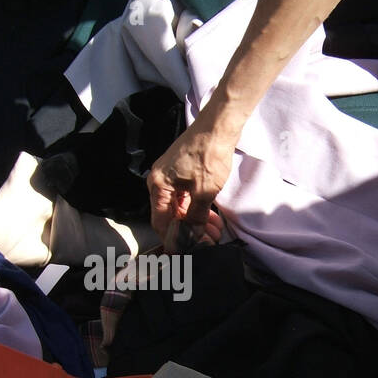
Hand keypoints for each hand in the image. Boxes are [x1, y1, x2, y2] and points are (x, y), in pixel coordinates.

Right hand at [147, 119, 235, 241]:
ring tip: (214, 233)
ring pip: (181, 208)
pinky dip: (198, 209)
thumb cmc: (209, 154)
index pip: (160, 222)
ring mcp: (171, 177)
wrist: (219, 126)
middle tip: (207, 243)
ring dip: (196, 222)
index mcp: (158, 186)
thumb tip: (191, 236)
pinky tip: (212, 220)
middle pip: (171, 216)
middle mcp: (160, 182)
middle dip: (189, 231)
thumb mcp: (204, 191)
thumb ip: (195, 217)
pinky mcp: (183, 173)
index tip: (186, 252)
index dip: (173, 239)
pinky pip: (187, 198)